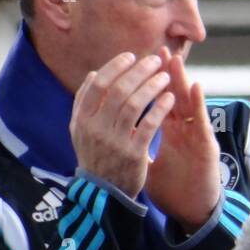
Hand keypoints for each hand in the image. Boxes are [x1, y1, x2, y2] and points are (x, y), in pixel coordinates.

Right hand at [69, 52, 173, 198]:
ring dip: (152, 86)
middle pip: (118, 90)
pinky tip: (170, 98)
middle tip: (155, 61)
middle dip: (139, 71)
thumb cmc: (95, 157)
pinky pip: (149, 125)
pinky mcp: (133, 154)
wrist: (103, 193)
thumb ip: (84, 103)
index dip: (115, 67)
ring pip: (135, 104)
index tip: (132, 56)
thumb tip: (94, 74)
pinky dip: (160, 108)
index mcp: (81, 119)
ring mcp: (114, 141)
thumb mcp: (80, 131)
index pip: (97, 84)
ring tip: (165, 76)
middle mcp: (96, 128)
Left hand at [143, 48, 222, 231]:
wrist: (192, 211)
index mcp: (170, 132)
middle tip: (158, 50)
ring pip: (190, 103)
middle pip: (174, 95)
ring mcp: (196, 137)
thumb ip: (137, 147)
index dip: (148, 84)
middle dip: (165, 73)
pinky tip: (195, 86)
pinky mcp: (207, 146)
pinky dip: (199, 103)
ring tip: (176, 59)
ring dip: (183, 80)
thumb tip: (115, 137)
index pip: (157, 101)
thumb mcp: (149, 165)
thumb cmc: (173, 189)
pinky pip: (202, 122)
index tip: (137, 67)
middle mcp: (184, 130)